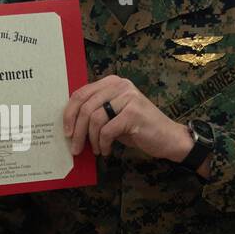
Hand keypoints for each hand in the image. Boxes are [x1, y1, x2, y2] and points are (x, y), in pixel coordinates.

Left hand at [62, 75, 190, 160]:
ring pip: (94, 119)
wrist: (168, 138)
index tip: (67, 132)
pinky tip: (107, 150)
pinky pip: (107, 130)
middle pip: (85, 106)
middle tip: (75, 148)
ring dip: (91, 140)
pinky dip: (103, 144)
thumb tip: (69, 124)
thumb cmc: (137, 128)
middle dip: (77, 130)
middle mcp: (120, 85)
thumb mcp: (113, 115)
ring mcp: (128, 97)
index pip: (81, 93)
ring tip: (96, 150)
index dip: (69, 114)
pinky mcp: (133, 113)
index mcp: (112, 82)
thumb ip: (95, 111)